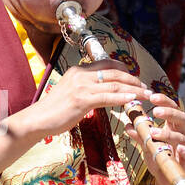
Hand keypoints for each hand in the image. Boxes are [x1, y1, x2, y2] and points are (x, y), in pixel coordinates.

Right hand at [24, 59, 155, 141]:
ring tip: (146, 94)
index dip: (125, 70)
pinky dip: (122, 98)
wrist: (38, 119)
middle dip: (133, 79)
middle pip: (115, 72)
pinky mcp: (82, 99)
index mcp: (78, 70)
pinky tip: (133, 100)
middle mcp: (81, 74)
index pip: (107, 64)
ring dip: (134, 89)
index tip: (135, 78)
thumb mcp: (71, 93)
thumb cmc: (54, 111)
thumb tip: (102, 93)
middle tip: (146, 87)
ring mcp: (81, 86)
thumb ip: (86, 89)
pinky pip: (107, 97)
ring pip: (115, 84)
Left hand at [128, 95, 184, 184]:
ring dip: (168, 134)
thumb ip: (140, 135)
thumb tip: (128, 124)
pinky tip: (180, 149)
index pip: (171, 108)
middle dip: (169, 112)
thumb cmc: (159, 158)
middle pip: (181, 117)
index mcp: (173, 126)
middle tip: (155, 110)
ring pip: (182, 136)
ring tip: (153, 133)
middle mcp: (182, 133)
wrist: (166, 180)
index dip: (164, 101)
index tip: (151, 96)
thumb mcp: (147, 145)